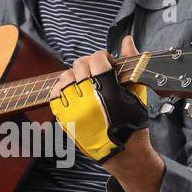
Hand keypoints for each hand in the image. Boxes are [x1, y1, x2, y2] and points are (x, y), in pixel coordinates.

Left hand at [47, 35, 150, 162]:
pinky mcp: (65, 119)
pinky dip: (61, 90)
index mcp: (109, 91)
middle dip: (89, 65)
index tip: (108, 64)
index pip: (97, 59)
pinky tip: (72, 94)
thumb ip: (131, 63)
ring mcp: (75, 110)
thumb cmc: (133, 122)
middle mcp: (89, 99)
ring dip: (74, 76)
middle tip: (95, 73)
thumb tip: (127, 40)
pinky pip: (54, 95)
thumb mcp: (137, 92)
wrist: (123, 152)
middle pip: (79, 65)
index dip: (103, 58)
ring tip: (83, 83)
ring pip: (64, 78)